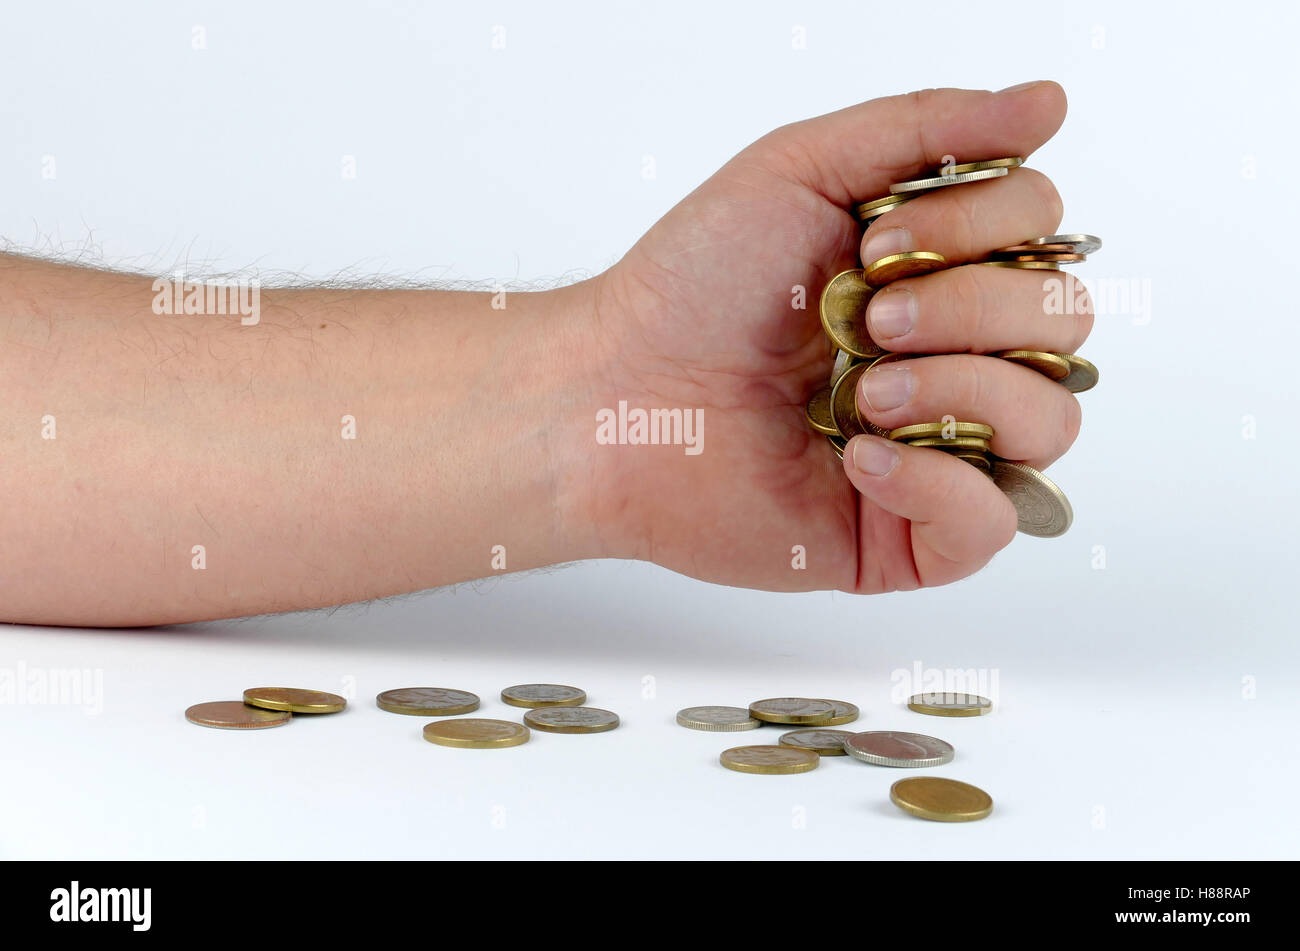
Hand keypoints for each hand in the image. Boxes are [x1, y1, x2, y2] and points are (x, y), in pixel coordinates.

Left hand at [581, 82, 1090, 592]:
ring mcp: (937, 450)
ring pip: (1050, 421)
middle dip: (969, 307)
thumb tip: (1049, 101)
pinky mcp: (908, 535)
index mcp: (939, 276)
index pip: (1045, 241)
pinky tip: (858, 460)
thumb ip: (930, 130)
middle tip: (868, 318)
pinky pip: (994, 520)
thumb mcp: (804, 168)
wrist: (618, 394)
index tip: (877, 241)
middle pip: (1063, 326)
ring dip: (959, 389)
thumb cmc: (695, 285)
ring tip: (862, 393)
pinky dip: (941, 483)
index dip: (986, 228)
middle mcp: (951, 360)